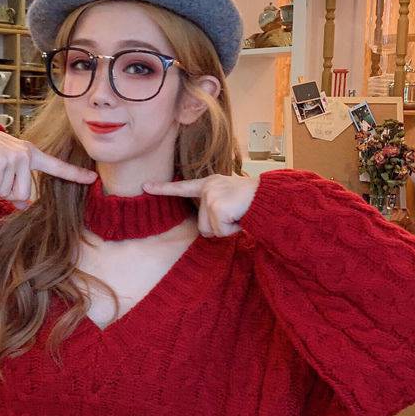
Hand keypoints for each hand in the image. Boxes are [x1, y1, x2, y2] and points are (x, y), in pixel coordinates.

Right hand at [0, 128, 96, 208]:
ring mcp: (14, 158)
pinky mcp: (0, 162)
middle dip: (7, 192)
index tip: (93, 178)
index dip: (75, 175)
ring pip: (8, 192)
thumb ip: (18, 188)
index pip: (58, 167)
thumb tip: (23, 207)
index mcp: (34, 156)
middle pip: (23, 194)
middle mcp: (27, 155)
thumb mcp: (11, 170)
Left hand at [142, 174, 258, 236]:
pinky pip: (220, 232)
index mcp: (209, 184)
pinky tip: (241, 217)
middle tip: (235, 214)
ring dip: (226, 229)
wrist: (270, 197)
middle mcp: (207, 188)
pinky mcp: (218, 207)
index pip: (182, 188)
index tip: (144, 186)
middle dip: (218, 227)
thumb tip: (206, 230)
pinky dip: (233, 230)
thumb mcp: (228, 200)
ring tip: (239, 214)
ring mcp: (212, 197)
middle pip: (201, 226)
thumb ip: (214, 209)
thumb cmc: (251, 201)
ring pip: (209, 231)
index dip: (162, 188)